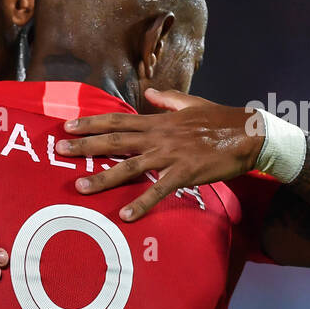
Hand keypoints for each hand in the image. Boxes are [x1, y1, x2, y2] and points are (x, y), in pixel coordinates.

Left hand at [55, 88, 264, 220]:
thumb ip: (166, 99)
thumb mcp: (191, 103)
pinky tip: (125, 215)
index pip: (117, 120)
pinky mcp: (184, 173)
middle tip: (59, 150)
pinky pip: (158, 190)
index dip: (91, 123)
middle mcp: (158, 137)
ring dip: (103, 177)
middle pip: (114, 140)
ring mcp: (170, 155)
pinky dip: (142, 203)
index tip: (67, 126)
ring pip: (129, 166)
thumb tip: (147, 93)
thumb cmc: (221, 120)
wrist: (250, 134)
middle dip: (85, 146)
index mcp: (158, 121)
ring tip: (80, 187)